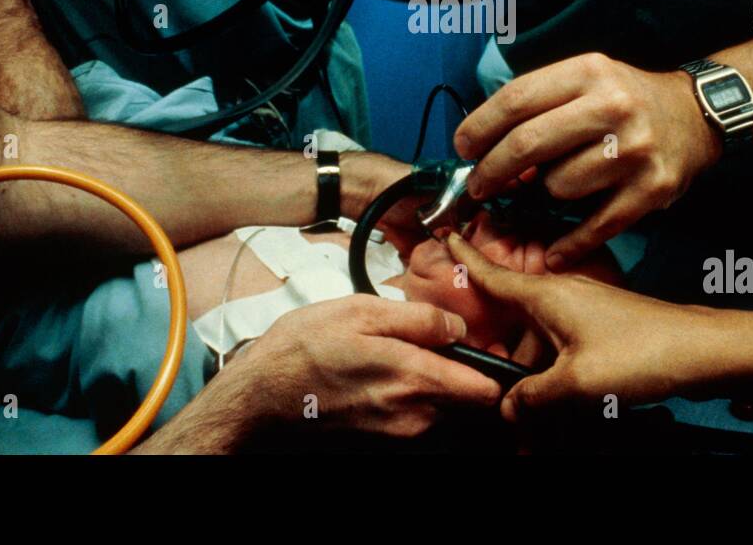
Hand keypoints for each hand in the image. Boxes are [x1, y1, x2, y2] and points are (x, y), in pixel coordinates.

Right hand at [239, 295, 501, 436]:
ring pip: (443, 409)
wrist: (259, 398)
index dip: (493, 366)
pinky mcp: (384, 442)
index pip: (487, 391)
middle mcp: (414, 417)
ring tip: (401, 356)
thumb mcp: (360, 310)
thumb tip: (458, 325)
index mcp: (414, 379)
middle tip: (438, 345)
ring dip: (436, 385)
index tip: (484, 346)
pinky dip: (413, 398)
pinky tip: (384, 376)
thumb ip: (419, 318)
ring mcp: (399, 434)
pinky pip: (418, 419)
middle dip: (464, 373)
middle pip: (469, 401)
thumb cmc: (303, 349)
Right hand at [444, 234, 736, 420]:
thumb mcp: (577, 382)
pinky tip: (568, 413)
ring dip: (538, 387)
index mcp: (548, 296)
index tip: (444, 235)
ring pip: (543, 351)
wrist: (703, 351)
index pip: (493, 274)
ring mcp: (586, 314)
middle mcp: (564, 298)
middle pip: (517, 333)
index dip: (465, 257)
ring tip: (540, 429)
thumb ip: (534, 397)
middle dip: (509, 374)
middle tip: (508, 414)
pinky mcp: (605, 331)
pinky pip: (567, 357)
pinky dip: (561, 383)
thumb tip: (509, 407)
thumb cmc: (645, 352)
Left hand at [454, 53, 721, 268]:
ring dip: (545, 193)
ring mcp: (634, 150)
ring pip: (557, 186)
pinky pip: (595, 225)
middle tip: (479, 185)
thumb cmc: (626, 98)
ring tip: (554, 186)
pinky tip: (554, 251)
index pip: (516, 99)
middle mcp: (613, 107)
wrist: (695, 115)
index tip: (463, 148)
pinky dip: (569, 243)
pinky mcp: (651, 189)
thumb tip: (482, 140)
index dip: (480, 127)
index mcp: (589, 72)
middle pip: (528, 144)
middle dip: (491, 170)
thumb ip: (540, 104)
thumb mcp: (586, 78)